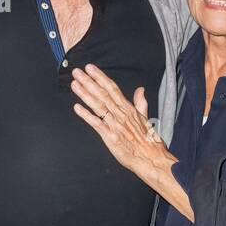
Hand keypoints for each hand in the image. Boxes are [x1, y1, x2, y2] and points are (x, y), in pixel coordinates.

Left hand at [71, 65, 194, 220]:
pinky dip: (86, 115)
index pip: (112, 88)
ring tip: (74, 84)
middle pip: (102, 94)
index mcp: (128, 108)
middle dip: (88, 82)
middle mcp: (121, 114)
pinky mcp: (110, 136)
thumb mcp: (145, 118)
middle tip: (76, 72)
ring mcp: (115, 124)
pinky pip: (96, 123)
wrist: (151, 157)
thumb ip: (140, 103)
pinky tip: (77, 107)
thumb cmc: (148, 140)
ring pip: (98, 105)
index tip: (90, 68)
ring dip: (85, 94)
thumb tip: (140, 90)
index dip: (100, 77)